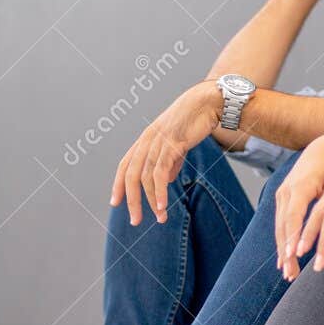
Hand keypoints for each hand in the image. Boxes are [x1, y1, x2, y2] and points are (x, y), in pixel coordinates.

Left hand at [111, 81, 221, 224]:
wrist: (207, 103)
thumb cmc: (194, 122)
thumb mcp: (178, 146)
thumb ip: (171, 163)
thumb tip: (166, 182)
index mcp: (145, 140)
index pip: (125, 165)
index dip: (118, 184)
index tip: (115, 203)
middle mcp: (147, 141)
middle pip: (131, 175)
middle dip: (131, 200)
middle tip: (135, 221)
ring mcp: (158, 142)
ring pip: (146, 177)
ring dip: (152, 201)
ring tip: (160, 218)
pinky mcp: (171, 144)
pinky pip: (160, 173)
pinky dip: (160, 192)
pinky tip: (162, 206)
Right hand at [274, 133, 323, 279]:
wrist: (321, 149)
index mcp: (301, 184)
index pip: (294, 215)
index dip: (294, 236)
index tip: (295, 255)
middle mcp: (286, 190)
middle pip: (284, 226)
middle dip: (287, 252)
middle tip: (291, 275)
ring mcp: (281, 195)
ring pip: (280, 228)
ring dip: (284, 252)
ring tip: (288, 274)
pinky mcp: (282, 200)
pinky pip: (281, 225)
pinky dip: (283, 243)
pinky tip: (286, 261)